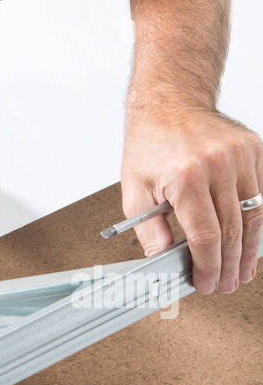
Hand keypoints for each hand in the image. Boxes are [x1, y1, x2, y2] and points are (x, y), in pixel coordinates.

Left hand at [121, 104, 262, 293]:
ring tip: (242, 270)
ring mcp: (240, 155)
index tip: (206, 282)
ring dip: (249, 249)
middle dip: (230, 265)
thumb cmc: (151, 142)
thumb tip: (164, 264)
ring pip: (254, 215)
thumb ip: (149, 230)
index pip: (205, 236)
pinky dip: (258, 219)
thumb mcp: (135, 189)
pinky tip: (251, 239)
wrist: (170, 100)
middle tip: (225, 283)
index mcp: (185, 176)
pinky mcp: (254, 149)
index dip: (208, 266)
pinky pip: (262, 193)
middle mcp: (216, 164)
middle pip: (233, 231)